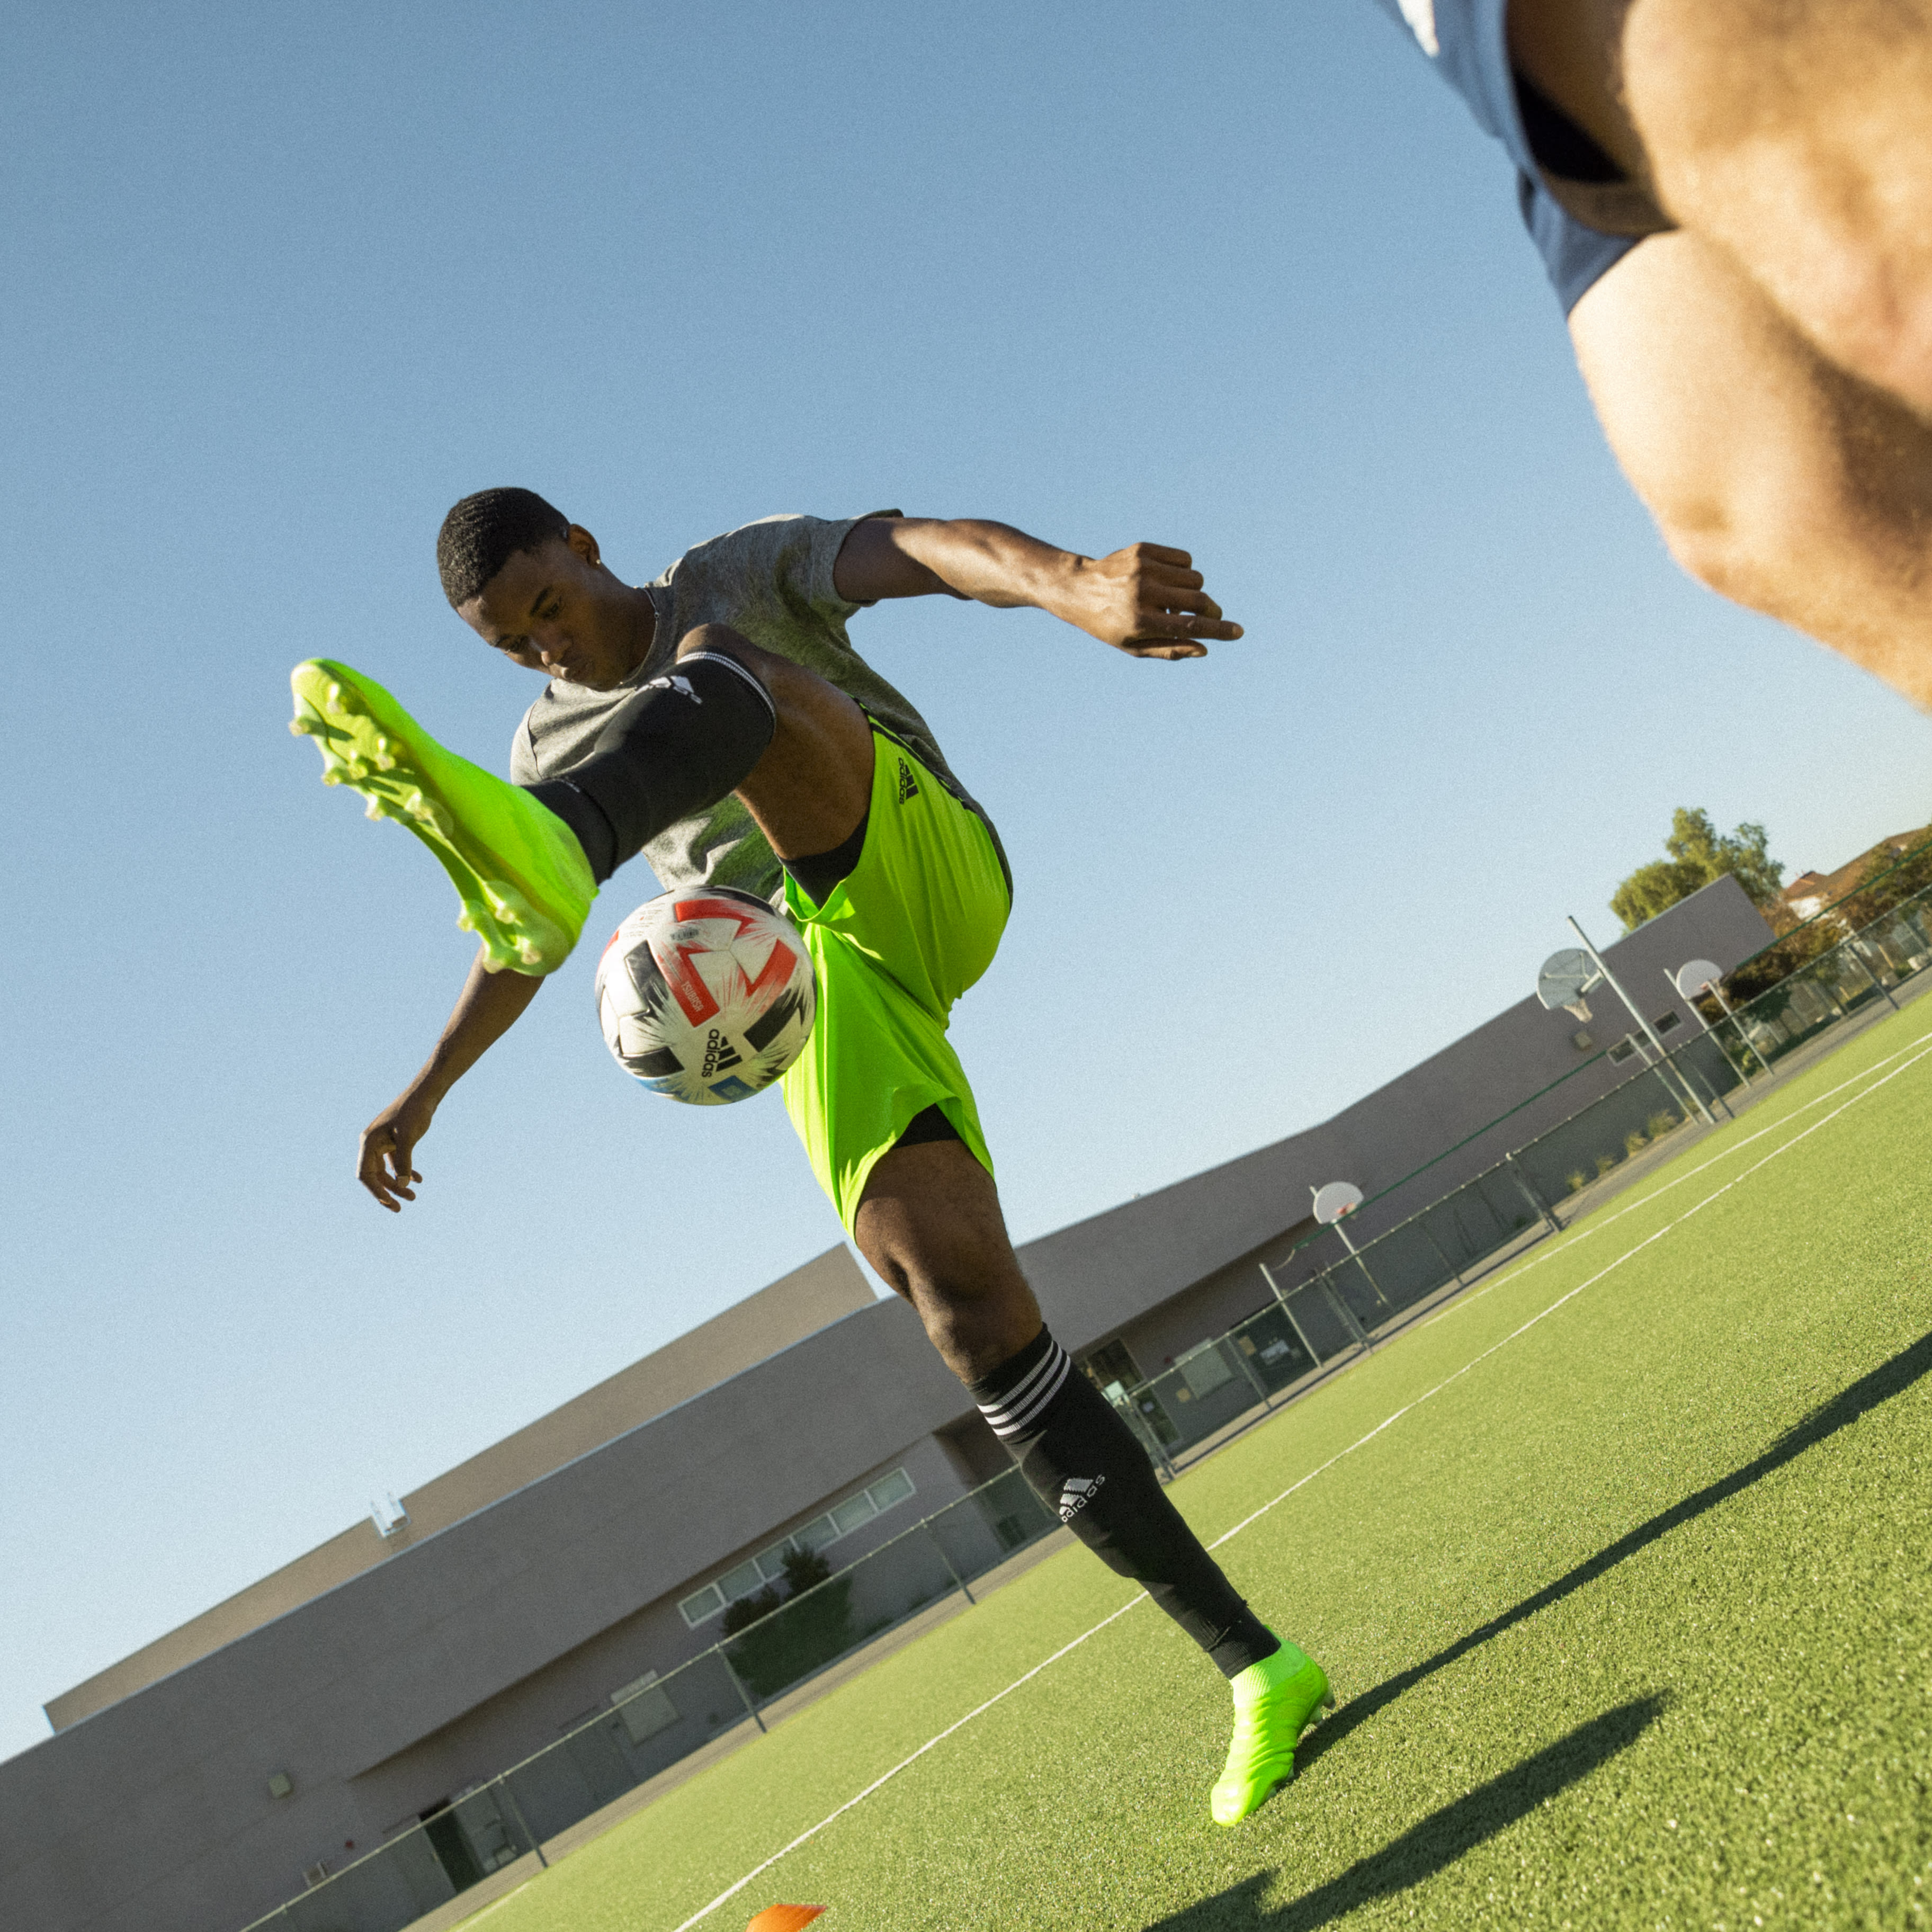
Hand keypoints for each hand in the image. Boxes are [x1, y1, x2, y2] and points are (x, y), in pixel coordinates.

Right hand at [359, 1090, 436, 1211]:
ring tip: (413, 1196)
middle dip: (387, 1192)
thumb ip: (404, 1161)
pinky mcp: (394, 1141)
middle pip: (374, 1176)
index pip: (365, 1174)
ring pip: (385, 1171)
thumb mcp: (409, 1138)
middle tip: (400, 1208)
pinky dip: (405, 1171)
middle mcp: (371, 1144)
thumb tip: (402, 1184)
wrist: (425, 1094)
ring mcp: (382, 1143)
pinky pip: (395, 1162)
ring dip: (398, 1184)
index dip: (376, 1191)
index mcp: (369, 1143)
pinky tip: (418, 1180)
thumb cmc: (415, 1112)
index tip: (390, 1203)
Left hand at [1061, 543, 1242, 658]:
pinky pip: (1184, 559)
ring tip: (1174, 599)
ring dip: (1193, 591)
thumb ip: (1170, 649)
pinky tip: (1167, 580)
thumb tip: (1205, 648)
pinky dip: (1184, 571)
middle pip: (1198, 600)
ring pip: (1195, 577)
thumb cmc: (1109, 624)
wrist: (1078, 588)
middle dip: (1211, 610)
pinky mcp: (1143, 550)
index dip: (1219, 630)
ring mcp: (1143, 567)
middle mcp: (1143, 592)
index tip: (1238, 632)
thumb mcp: (1134, 646)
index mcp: (1141, 620)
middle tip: (1210, 616)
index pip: (1190, 626)